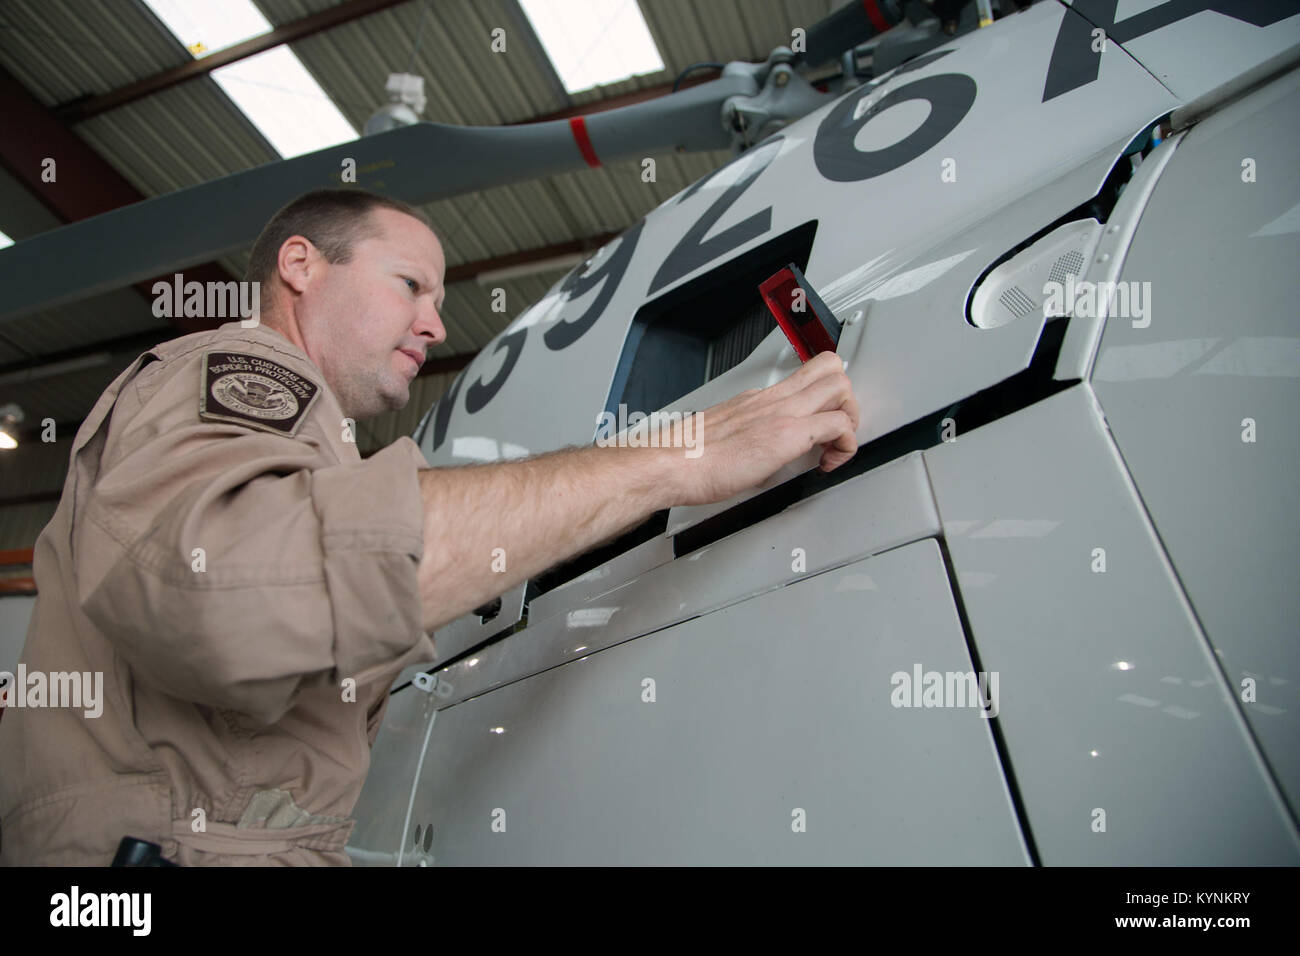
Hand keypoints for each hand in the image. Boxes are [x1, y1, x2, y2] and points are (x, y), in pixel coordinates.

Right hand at [669, 350, 859, 506]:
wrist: (671, 464)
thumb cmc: (688, 458)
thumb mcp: (724, 438)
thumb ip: (748, 439)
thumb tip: (760, 457)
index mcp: (757, 398)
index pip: (806, 374)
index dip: (826, 394)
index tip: (822, 421)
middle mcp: (772, 398)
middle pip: (831, 368)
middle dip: (846, 398)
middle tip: (836, 428)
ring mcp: (781, 412)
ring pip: (840, 386)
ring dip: (850, 416)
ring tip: (834, 444)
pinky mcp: (786, 434)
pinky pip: (838, 426)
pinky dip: (846, 445)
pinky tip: (828, 463)